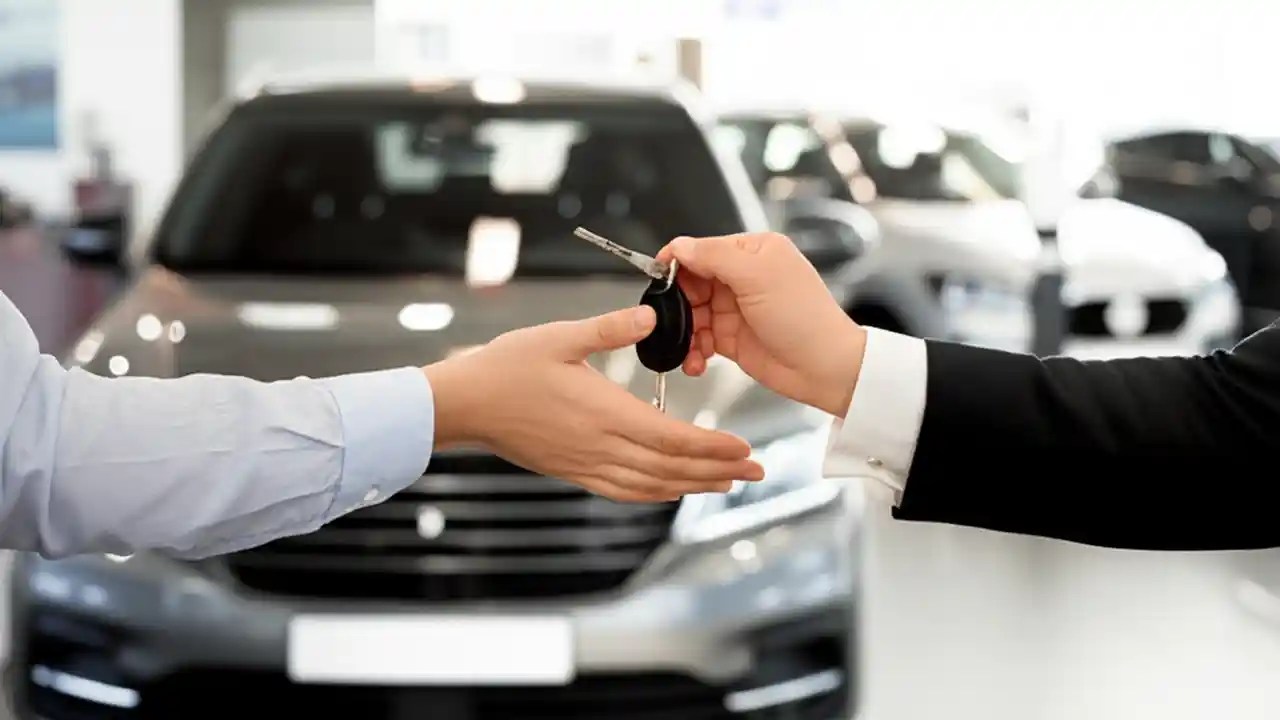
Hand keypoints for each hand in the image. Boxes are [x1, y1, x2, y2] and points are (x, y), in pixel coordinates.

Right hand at [423, 306, 763, 501]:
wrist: (465, 405)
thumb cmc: (507, 367)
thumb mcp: (558, 336)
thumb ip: (609, 328)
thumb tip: (650, 315)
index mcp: (603, 412)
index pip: (672, 437)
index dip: (714, 447)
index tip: (746, 447)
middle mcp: (600, 446)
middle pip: (671, 468)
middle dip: (718, 471)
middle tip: (756, 471)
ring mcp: (586, 464)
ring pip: (651, 486)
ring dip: (693, 486)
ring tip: (727, 483)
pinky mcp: (574, 471)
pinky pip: (624, 491)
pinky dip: (656, 493)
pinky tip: (672, 490)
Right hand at [657, 232, 866, 416]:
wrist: (825, 368)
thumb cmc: (805, 319)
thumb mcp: (756, 276)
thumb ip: (714, 256)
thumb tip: (680, 246)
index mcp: (753, 252)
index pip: (702, 248)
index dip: (679, 263)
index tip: (659, 276)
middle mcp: (744, 277)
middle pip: (691, 282)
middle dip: (678, 302)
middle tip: (674, 318)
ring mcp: (737, 309)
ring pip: (692, 313)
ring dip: (684, 331)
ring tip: (688, 345)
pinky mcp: (732, 338)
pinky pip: (699, 340)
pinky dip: (692, 350)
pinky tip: (696, 360)